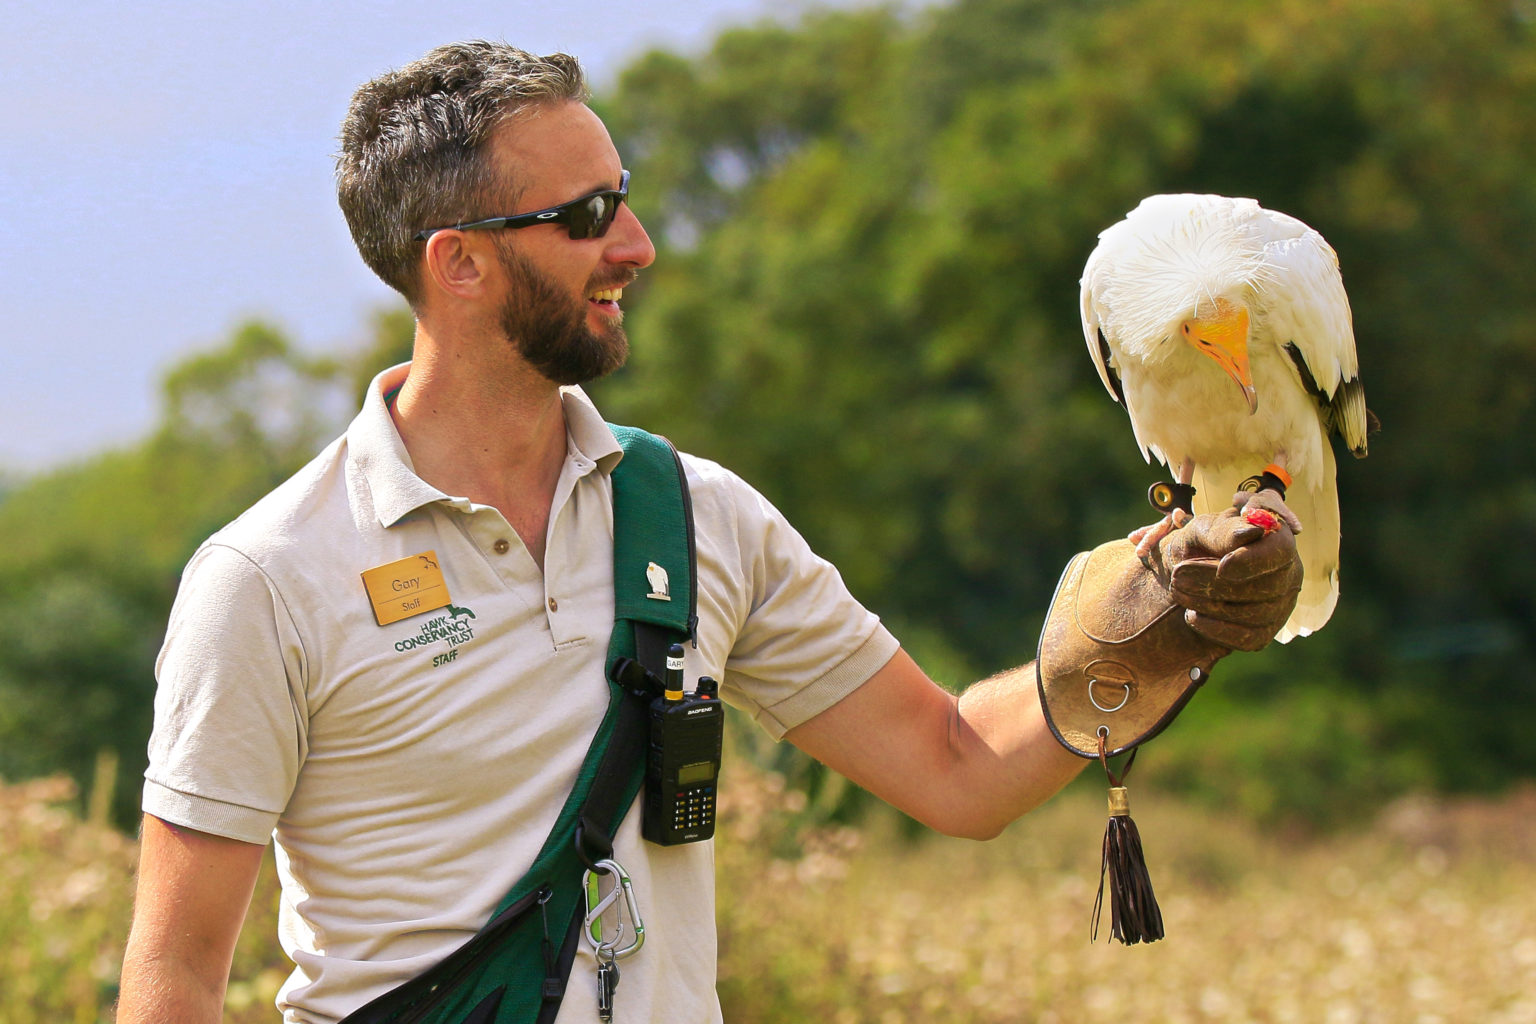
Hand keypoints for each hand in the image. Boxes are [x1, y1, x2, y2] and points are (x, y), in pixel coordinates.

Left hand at [1150, 506, 1302, 650]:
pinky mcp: (1265, 631)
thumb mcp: (1202, 530)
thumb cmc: (1198, 545)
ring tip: (1179, 592)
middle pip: (1267, 587)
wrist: (1183, 575)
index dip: (1253, 561)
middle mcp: (1288, 573)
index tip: (1223, 567)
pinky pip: (1250, 639)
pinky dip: (1217, 629)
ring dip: (1211, 605)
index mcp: (1277, 539)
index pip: (1279, 551)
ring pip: (1257, 614)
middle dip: (1217, 584)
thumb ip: (1223, 531)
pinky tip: (1192, 615)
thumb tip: (1251, 532)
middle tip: (1178, 577)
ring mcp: (1281, 605)